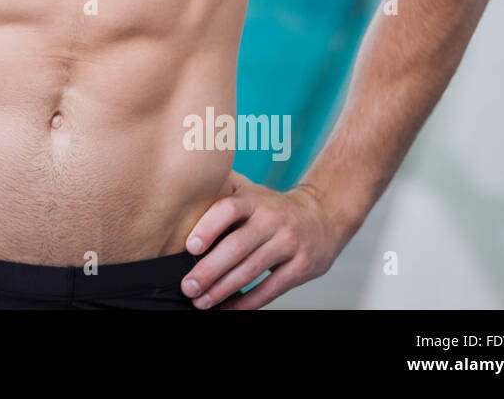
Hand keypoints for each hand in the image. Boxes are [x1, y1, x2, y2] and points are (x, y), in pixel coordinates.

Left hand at [180, 171, 342, 308]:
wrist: (323, 216)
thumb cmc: (273, 209)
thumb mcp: (252, 195)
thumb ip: (223, 199)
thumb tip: (180, 209)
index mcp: (255, 199)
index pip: (229, 209)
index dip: (208, 227)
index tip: (189, 248)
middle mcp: (272, 219)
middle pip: (237, 246)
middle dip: (209, 270)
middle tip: (187, 287)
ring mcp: (289, 243)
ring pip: (251, 270)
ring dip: (223, 290)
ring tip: (201, 302)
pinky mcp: (302, 266)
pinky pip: (271, 288)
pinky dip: (248, 302)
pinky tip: (229, 308)